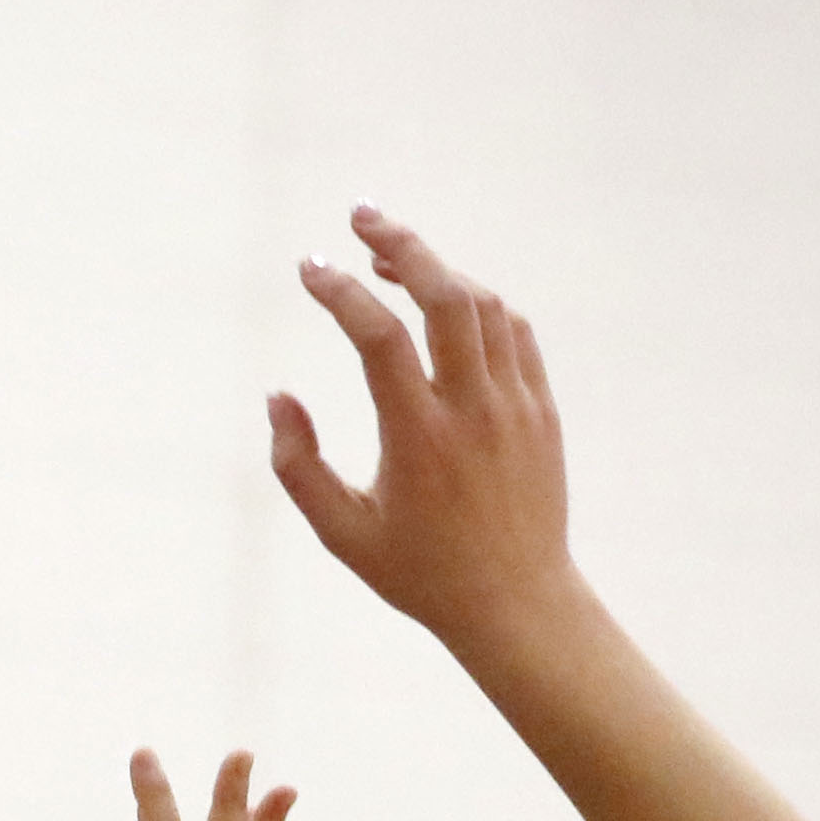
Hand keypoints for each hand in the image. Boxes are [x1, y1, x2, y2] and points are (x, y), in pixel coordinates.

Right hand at [267, 209, 576, 653]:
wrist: (517, 603)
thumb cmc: (418, 572)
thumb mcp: (340, 532)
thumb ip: (296, 464)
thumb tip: (277, 395)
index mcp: (420, 438)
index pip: (377, 337)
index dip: (338, 291)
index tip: (308, 268)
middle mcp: (473, 412)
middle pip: (446, 296)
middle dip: (401, 245)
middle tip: (360, 217)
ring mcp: (516, 407)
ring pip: (485, 306)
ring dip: (437, 270)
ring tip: (392, 261)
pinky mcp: (542, 412)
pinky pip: (515, 333)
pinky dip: (478, 304)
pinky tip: (446, 302)